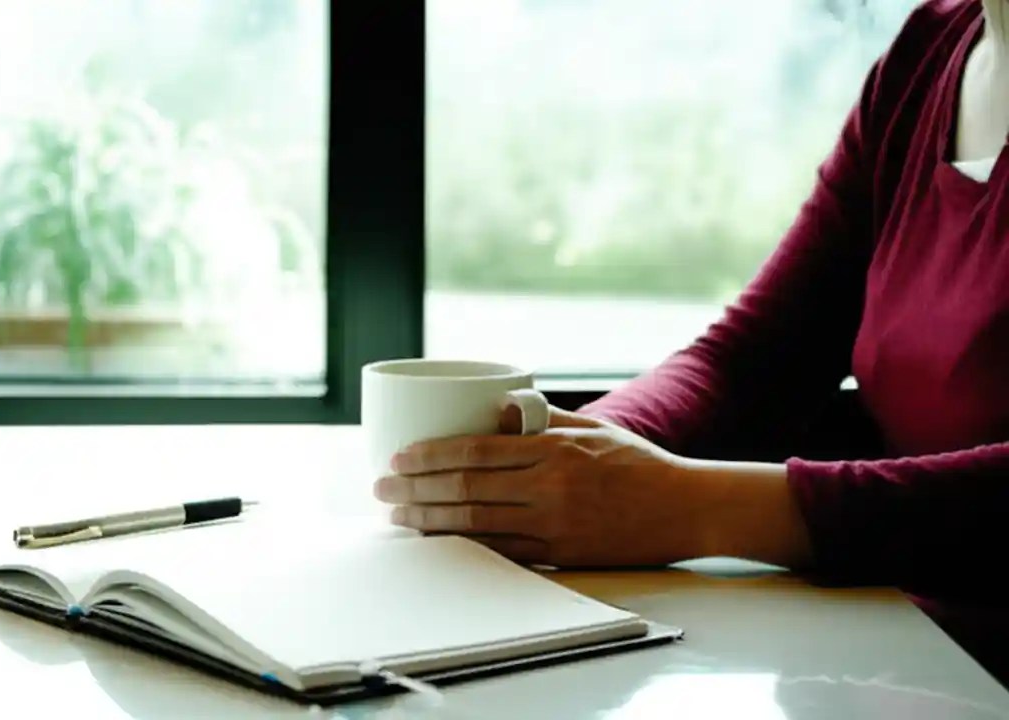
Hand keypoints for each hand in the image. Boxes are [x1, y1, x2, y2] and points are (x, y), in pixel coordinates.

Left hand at [374, 410, 811, 568]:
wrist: (688, 508)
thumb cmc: (639, 463)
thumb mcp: (593, 427)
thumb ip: (542, 419)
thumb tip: (493, 410)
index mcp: (552, 448)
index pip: (475, 450)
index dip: (430, 455)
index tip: (398, 458)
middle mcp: (549, 485)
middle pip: (465, 488)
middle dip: (415, 490)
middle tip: (380, 491)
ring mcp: (555, 524)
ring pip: (476, 524)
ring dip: (429, 522)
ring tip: (396, 518)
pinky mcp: (563, 554)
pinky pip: (504, 554)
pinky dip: (467, 548)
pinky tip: (440, 543)